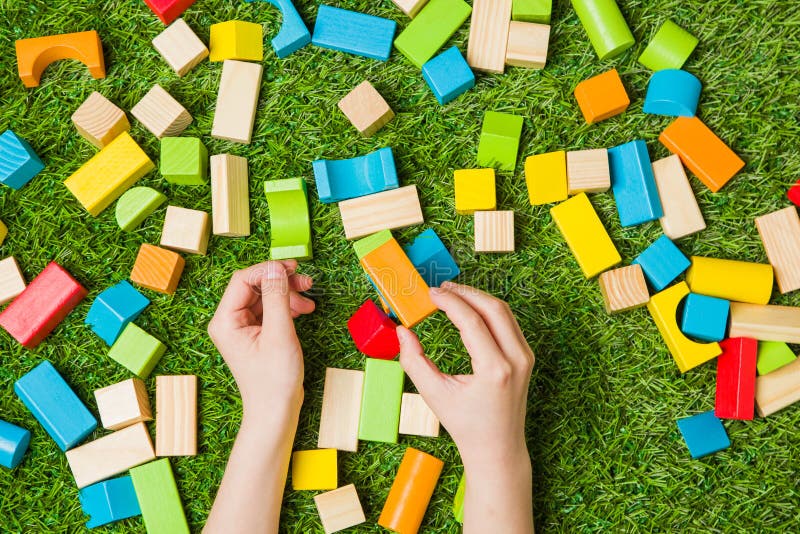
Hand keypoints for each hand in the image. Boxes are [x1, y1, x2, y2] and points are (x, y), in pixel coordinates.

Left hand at [207, 260, 314, 417]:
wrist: (276, 411)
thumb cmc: (274, 380)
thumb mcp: (279, 333)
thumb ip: (277, 297)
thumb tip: (276, 268)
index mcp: (225, 321)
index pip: (243, 280)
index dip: (268, 270)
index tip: (292, 269)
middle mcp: (230, 322)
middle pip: (255, 286)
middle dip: (281, 282)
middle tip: (306, 282)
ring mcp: (242, 329)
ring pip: (265, 297)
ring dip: (288, 294)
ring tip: (309, 302)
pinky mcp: (256, 335)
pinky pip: (270, 310)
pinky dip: (287, 307)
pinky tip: (303, 311)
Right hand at [398, 281, 533, 465]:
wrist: (498, 448)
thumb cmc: (465, 425)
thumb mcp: (434, 394)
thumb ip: (413, 360)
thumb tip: (401, 331)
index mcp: (495, 370)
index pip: (472, 321)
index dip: (449, 302)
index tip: (430, 293)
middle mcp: (516, 359)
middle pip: (493, 308)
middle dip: (465, 292)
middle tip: (441, 288)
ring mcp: (525, 357)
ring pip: (504, 311)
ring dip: (477, 298)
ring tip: (452, 294)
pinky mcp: (525, 357)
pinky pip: (508, 322)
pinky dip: (488, 310)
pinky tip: (468, 308)